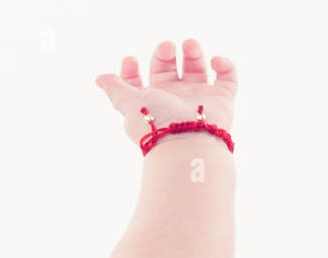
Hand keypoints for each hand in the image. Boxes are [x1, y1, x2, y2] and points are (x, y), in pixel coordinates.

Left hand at [95, 38, 237, 146]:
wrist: (187, 141)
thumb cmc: (156, 123)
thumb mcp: (129, 103)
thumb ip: (116, 89)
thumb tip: (100, 78)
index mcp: (150, 102)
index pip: (138, 83)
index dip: (131, 71)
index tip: (130, 60)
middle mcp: (173, 99)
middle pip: (168, 70)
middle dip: (164, 54)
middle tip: (166, 48)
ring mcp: (198, 99)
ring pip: (197, 69)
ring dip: (194, 53)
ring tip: (189, 45)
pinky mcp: (221, 100)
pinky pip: (227, 78)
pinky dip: (224, 65)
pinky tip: (215, 62)